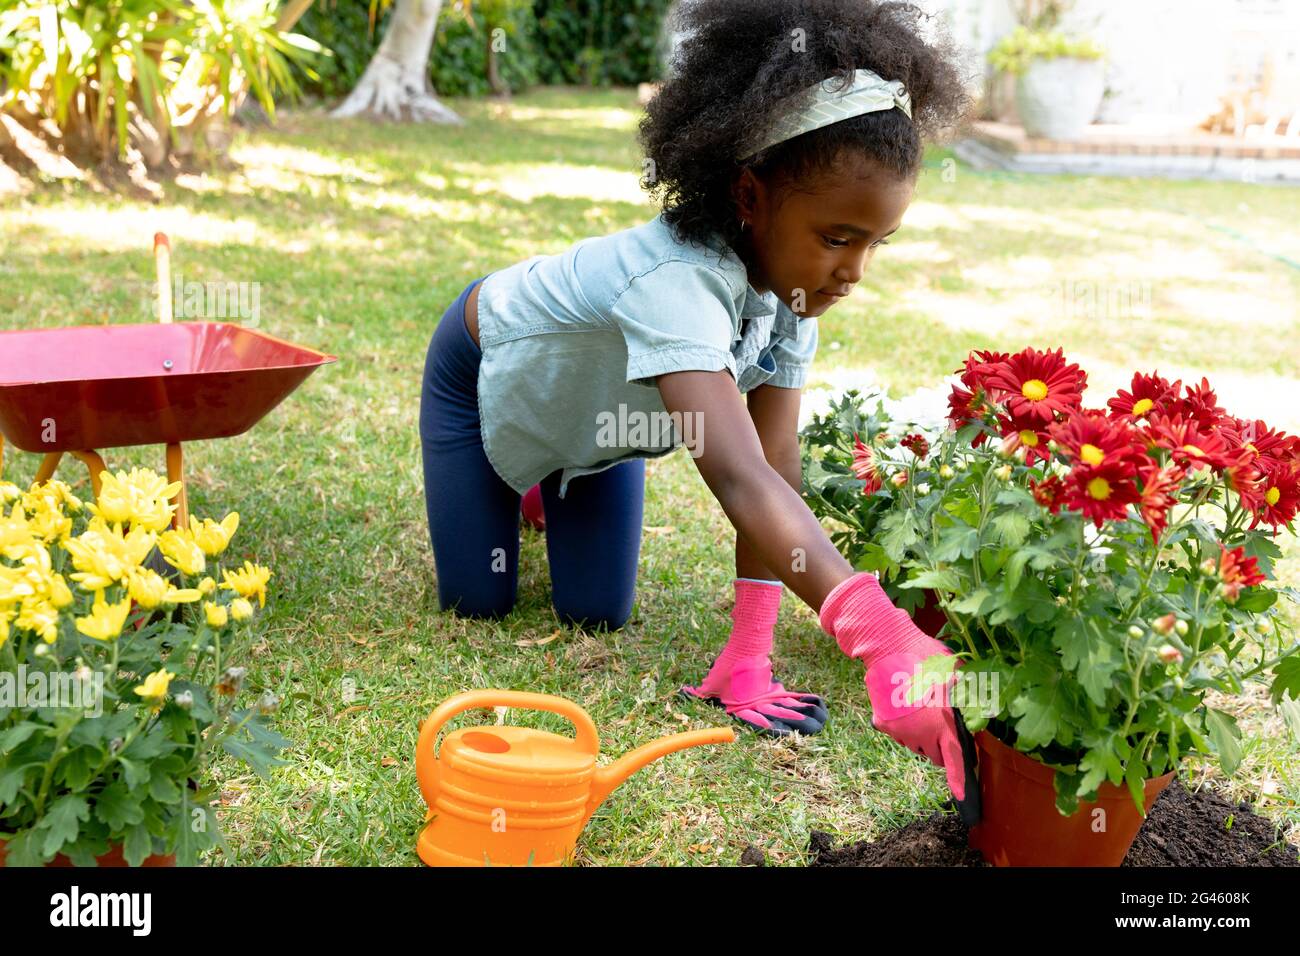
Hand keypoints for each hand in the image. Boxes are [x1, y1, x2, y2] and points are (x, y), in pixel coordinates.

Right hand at [864, 650, 968, 801]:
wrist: (888, 646)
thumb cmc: (926, 657)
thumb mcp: (957, 674)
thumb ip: (969, 698)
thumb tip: (980, 712)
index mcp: (942, 725)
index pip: (954, 762)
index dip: (959, 782)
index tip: (964, 799)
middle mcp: (920, 734)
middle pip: (935, 755)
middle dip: (941, 746)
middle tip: (941, 720)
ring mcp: (899, 732)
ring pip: (916, 745)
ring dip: (922, 735)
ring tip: (921, 706)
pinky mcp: (883, 724)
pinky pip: (898, 733)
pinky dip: (903, 726)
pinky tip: (904, 704)